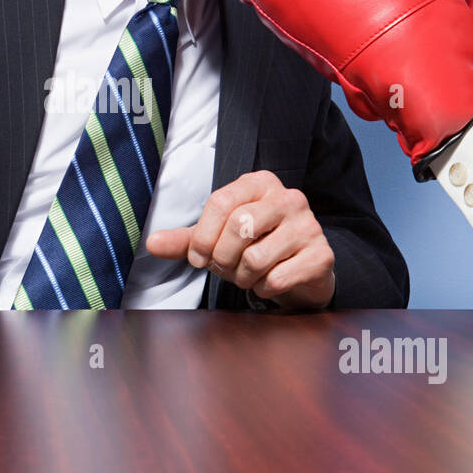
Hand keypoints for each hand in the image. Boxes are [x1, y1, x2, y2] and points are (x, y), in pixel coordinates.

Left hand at [145, 171, 335, 309]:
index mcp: (260, 183)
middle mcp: (288, 197)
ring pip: (256, 258)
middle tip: (226, 268)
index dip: (202, 235)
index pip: (221, 201)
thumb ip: (186, 240)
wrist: (300, 271)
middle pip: (238, 227)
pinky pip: (277, 278)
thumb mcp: (217, 239)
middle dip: (223, 258)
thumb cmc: (255, 247)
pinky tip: (269, 281)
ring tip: (249, 274)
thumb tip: (151, 243)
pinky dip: (264, 288)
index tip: (198, 258)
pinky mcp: (322, 255)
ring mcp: (309, 225)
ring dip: (243, 277)